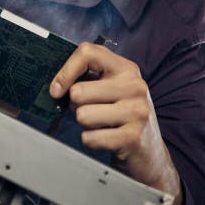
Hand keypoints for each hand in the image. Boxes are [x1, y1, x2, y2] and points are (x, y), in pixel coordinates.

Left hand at [50, 42, 182, 204]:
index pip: (88, 53)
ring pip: (82, 115)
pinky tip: (106, 138)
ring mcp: (136, 111)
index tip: (56, 89)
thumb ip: (88, 78)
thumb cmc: (121, 115)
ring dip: (84, 124)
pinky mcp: (132, 137)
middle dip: (76, 106)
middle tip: (92, 111)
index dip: (65, 71)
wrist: (149, 151)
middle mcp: (134, 85)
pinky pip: (89, 138)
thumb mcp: (111, 88)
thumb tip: (56, 87)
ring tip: (101, 124)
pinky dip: (91, 141)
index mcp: (126, 68)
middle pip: (78, 91)